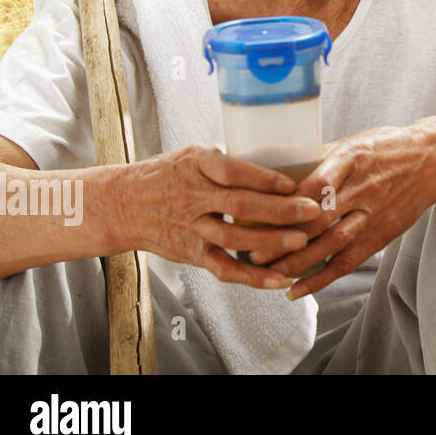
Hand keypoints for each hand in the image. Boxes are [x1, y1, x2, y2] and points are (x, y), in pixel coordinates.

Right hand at [118, 145, 321, 289]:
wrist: (123, 205)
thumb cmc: (167, 174)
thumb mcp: (193, 155)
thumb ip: (228, 159)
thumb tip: (278, 156)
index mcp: (197, 165)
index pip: (233, 172)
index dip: (265, 179)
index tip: (293, 184)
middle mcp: (193, 196)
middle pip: (240, 205)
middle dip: (280, 210)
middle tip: (312, 210)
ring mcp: (191, 227)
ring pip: (234, 239)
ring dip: (271, 242)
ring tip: (302, 241)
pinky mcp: (190, 253)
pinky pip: (224, 268)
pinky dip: (252, 277)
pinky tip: (279, 280)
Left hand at [259, 124, 435, 299]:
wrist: (432, 161)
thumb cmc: (387, 148)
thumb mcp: (354, 142)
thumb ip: (320, 159)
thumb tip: (278, 171)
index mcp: (352, 158)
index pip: (314, 183)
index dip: (285, 203)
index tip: (256, 215)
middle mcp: (363, 187)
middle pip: (319, 218)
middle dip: (283, 239)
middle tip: (251, 252)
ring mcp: (374, 213)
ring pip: (332, 243)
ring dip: (298, 262)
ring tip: (268, 274)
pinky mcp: (382, 234)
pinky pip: (349, 261)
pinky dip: (322, 278)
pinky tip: (298, 290)